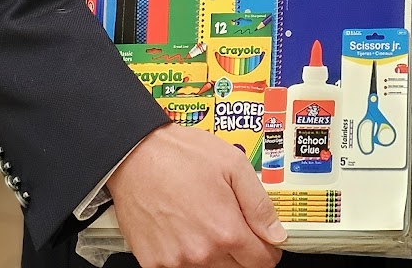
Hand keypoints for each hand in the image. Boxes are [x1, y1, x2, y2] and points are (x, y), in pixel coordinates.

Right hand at [108, 124, 286, 267]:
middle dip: (242, 251)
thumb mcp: (234, 166)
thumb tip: (276, 234)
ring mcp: (175, 261)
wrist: (135, 155)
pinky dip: (186, 255)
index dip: (268, 250)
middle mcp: (201, 253)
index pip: (261, 262)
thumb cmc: (180, 155)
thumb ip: (259, 205)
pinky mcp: (153, 262)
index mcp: (225, 230)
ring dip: (214, 254)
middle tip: (231, 224)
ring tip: (204, 222)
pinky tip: (183, 230)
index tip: (264, 240)